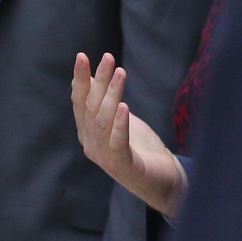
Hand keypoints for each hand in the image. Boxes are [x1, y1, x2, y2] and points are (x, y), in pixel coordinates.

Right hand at [72, 52, 187, 217]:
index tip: (81, 56)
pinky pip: (118, 142)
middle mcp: (91, 144)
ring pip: (103, 120)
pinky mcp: (123, 167)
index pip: (79, 101)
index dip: (80, 79)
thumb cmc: (141, 149)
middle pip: (92, 107)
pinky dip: (120, 124)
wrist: (162, 184)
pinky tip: (123, 106)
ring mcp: (104, 157)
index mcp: (87, 132)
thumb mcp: (119, 120)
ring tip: (120, 72)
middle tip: (107, 57)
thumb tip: (89, 78)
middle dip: (98, 80)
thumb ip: (104, 104)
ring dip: (111, 94)